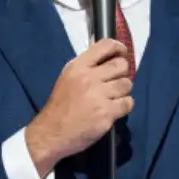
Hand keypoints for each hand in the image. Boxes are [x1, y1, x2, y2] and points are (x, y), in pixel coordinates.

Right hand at [25, 39, 133, 174]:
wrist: (51, 133)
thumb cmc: (60, 106)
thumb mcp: (67, 78)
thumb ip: (87, 68)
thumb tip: (110, 59)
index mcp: (78, 67)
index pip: (105, 45)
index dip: (119, 48)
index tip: (122, 53)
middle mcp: (89, 78)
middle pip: (121, 65)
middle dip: (122, 73)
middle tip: (116, 82)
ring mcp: (98, 96)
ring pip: (127, 84)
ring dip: (123, 91)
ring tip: (113, 98)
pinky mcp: (106, 113)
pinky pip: (128, 103)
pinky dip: (124, 106)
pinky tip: (114, 109)